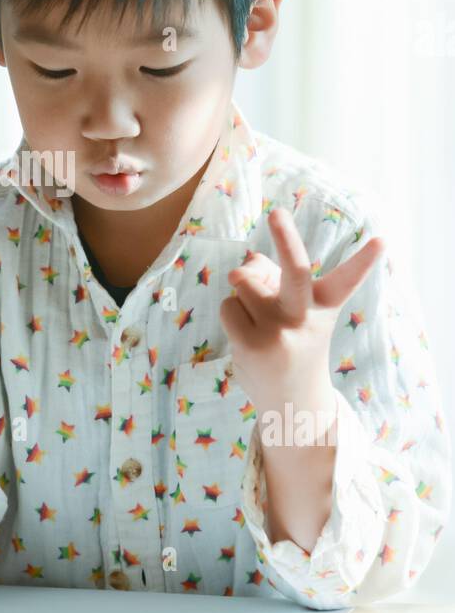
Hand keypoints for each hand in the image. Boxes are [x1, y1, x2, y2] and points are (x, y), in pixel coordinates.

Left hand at [219, 206, 385, 417]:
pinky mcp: (253, 345)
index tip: (382, 240)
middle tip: (277, 213)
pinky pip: (230, 305)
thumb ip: (273, 276)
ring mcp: (279, 332)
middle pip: (295, 271)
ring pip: (244, 283)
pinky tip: (248, 334)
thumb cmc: (291, 341)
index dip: (365, 260)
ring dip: (243, 293)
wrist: (290, 399)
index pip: (348, 279)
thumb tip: (248, 263)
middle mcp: (305, 317)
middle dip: (285, 238)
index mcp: (323, 305)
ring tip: (258, 320)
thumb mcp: (294, 310)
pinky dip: (233, 312)